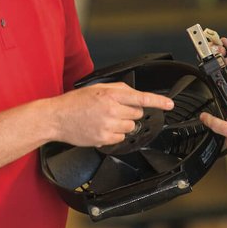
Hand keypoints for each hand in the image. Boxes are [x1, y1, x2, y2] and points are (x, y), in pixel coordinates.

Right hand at [47, 82, 174, 147]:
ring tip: (105, 119)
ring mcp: (108, 126)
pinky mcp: (104, 139)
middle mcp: (111, 110)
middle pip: (137, 113)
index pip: (141, 97)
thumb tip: (134, 94)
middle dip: (130, 111)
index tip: (169, 104)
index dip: (158, 101)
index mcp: (110, 95)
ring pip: (130, 127)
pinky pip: (121, 138)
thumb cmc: (75, 103)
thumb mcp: (96, 88)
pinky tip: (101, 128)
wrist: (56, 118)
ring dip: (123, 124)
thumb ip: (117, 88)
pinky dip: (114, 134)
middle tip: (113, 109)